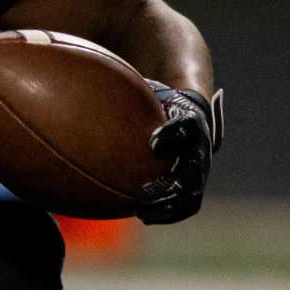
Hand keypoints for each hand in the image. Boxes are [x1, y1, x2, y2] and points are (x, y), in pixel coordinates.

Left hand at [138, 85, 222, 224]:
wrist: (187, 109)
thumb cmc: (157, 97)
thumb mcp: (145, 88)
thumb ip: (125, 88)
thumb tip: (89, 74)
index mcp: (191, 119)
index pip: (187, 126)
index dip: (173, 135)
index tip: (152, 143)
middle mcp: (201, 145)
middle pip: (195, 167)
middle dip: (174, 182)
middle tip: (147, 189)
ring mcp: (200, 168)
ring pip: (193, 194)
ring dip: (172, 206)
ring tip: (144, 213)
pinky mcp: (194, 184)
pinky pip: (185, 204)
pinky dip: (168, 212)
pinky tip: (141, 214)